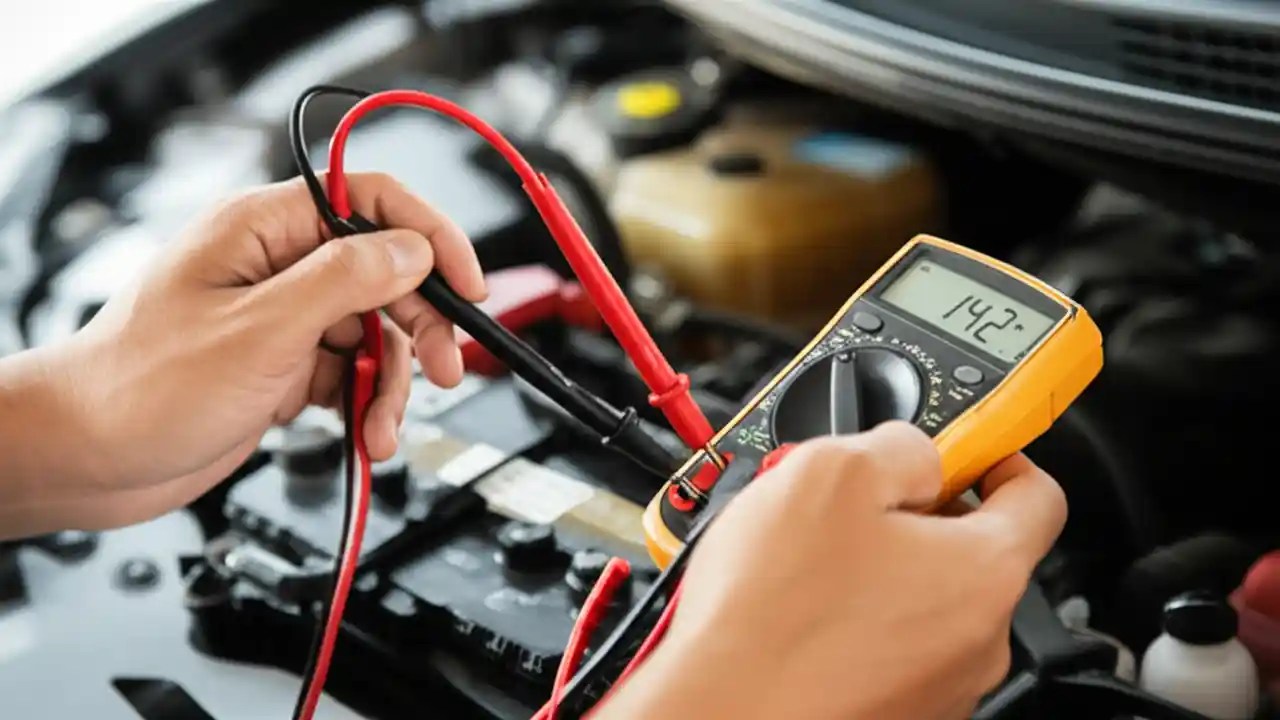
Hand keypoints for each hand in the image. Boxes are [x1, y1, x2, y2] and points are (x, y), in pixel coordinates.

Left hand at [3, 173, 483, 533]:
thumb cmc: (139, 387)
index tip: (467, 283)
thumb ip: (344, 281)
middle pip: (386, 275)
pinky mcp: (282, 365)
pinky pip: (351, 373)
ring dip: (392, 381)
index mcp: (263, 229)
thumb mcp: (259, 330)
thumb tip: (411, 249)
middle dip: (420, 326)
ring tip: (384, 425)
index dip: (431, 236)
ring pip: (375, 333)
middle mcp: (278, 266)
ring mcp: (281, 318)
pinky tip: (364, 431)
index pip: (372, 201)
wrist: (88, 458)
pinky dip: (366, 404)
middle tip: (442, 370)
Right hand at [597, 422, 1066, 719]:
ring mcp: (938, 686)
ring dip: (874, 570)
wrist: (717, 713)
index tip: (962, 446)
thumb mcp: (829, 473)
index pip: (1037, 495)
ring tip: (803, 564)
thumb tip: (914, 451)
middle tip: (846, 503)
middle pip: (968, 549)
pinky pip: (887, 647)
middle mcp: (978, 640)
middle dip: (911, 515)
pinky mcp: (895, 713)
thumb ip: (897, 445)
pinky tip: (797, 613)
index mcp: (983, 572)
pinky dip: (851, 622)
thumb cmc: (769, 614)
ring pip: (920, 600)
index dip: (994, 453)